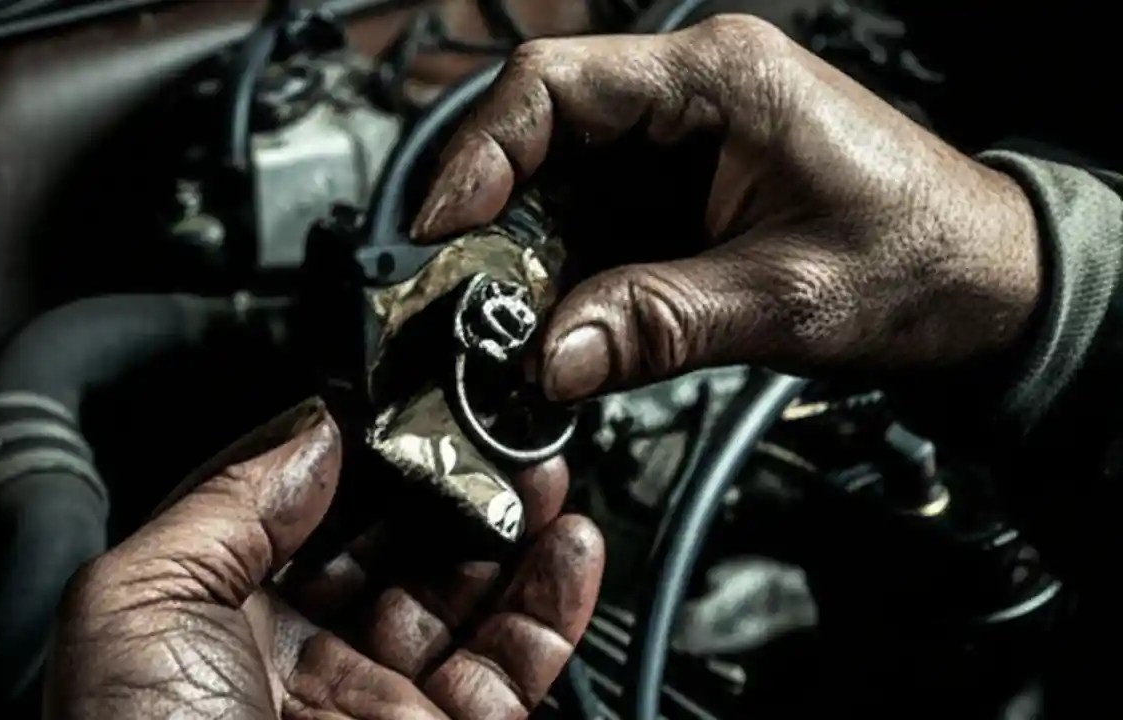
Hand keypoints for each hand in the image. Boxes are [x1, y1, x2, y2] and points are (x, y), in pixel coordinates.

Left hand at [46, 399, 602, 718]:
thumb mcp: (137, 601)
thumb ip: (228, 499)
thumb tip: (312, 429)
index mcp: (218, 621)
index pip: (307, 514)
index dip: (360, 457)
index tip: (406, 404)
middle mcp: (306, 662)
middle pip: (399, 548)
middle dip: (448, 483)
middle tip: (488, 427)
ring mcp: (382, 706)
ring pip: (469, 598)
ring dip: (513, 526)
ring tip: (539, 466)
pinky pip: (517, 665)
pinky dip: (555, 601)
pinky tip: (567, 542)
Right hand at [412, 15, 1042, 400]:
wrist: (986, 282)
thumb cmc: (919, 260)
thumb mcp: (782, 300)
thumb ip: (656, 325)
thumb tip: (545, 360)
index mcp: (721, 78)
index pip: (554, 84)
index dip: (480, 154)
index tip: (442, 231)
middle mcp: (693, 91)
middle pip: (543, 128)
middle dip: (494, 212)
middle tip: (463, 295)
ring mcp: (685, 137)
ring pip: (560, 176)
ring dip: (527, 248)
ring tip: (506, 320)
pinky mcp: (684, 184)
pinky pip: (597, 211)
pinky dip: (568, 265)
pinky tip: (559, 315)